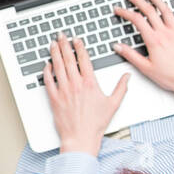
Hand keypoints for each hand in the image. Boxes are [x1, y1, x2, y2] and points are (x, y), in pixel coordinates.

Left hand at [44, 33, 129, 155]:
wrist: (80, 137)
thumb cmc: (96, 123)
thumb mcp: (113, 104)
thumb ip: (121, 88)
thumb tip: (127, 76)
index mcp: (90, 84)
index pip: (84, 59)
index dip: (79, 47)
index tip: (76, 39)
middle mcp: (76, 84)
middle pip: (68, 59)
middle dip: (64, 45)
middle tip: (61, 36)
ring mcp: (63, 90)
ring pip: (57, 67)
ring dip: (54, 53)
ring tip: (52, 44)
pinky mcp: (54, 98)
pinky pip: (48, 81)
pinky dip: (47, 71)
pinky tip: (46, 64)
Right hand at [112, 0, 173, 101]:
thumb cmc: (171, 77)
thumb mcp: (146, 68)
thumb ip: (130, 55)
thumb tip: (118, 46)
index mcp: (154, 41)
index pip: (136, 20)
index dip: (125, 12)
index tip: (118, 10)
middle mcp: (165, 33)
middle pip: (150, 11)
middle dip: (138, 0)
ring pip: (165, 10)